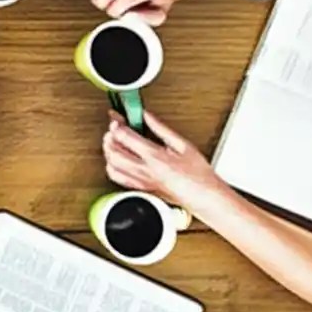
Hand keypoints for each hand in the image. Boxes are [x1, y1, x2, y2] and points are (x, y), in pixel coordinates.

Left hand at [102, 110, 230, 213]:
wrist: (203, 195)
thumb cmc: (198, 173)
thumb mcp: (182, 144)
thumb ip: (161, 128)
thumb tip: (147, 116)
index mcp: (155, 157)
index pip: (125, 137)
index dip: (117, 126)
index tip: (118, 120)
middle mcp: (144, 170)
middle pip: (114, 152)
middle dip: (109, 138)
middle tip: (113, 130)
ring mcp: (140, 181)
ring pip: (112, 166)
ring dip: (108, 152)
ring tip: (113, 143)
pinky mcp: (140, 189)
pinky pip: (117, 179)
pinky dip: (111, 167)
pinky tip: (116, 160)